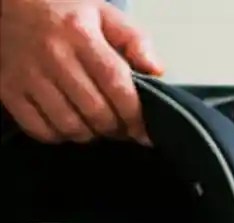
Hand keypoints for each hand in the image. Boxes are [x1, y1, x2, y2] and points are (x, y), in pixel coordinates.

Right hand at [0, 0, 163, 143]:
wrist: (9, 6)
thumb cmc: (62, 12)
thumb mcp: (103, 14)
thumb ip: (136, 41)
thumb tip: (156, 71)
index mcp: (81, 35)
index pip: (116, 85)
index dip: (135, 115)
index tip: (144, 131)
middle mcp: (53, 56)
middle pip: (96, 112)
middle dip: (116, 128)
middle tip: (121, 127)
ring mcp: (28, 75)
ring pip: (70, 126)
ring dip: (90, 134)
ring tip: (96, 124)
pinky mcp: (8, 90)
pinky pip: (40, 130)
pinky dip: (60, 135)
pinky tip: (68, 123)